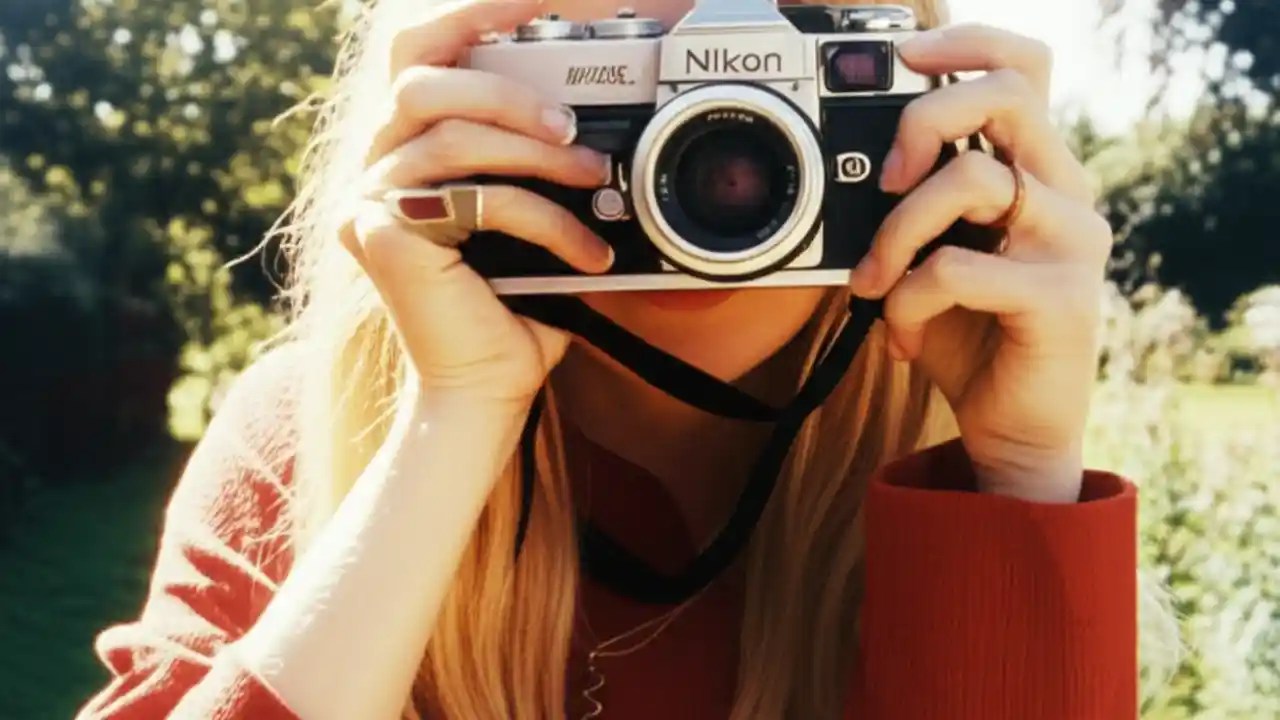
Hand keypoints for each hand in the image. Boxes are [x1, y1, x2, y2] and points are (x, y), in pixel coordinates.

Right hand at [342, 0, 613, 408]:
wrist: (486, 387)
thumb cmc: (512, 304)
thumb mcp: (531, 214)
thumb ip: (538, 158)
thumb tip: (596, 114)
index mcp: (406, 146)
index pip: (422, 52)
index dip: (476, 13)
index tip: (545, 0)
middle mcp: (376, 164)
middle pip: (423, 80)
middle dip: (508, 91)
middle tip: (572, 125)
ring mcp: (369, 198)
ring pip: (451, 135)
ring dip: (537, 153)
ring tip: (593, 179)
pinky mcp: (379, 237)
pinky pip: (472, 199)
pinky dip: (542, 219)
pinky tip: (587, 253)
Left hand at [850, 25, 1111, 502]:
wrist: (1010, 433)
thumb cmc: (967, 338)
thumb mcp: (928, 259)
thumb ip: (911, 208)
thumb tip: (853, 171)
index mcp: (1035, 172)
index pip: (1024, 70)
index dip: (969, 44)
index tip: (907, 53)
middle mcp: (1065, 194)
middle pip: (1005, 97)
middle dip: (924, 118)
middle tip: (884, 178)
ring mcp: (1072, 243)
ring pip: (971, 180)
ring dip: (895, 233)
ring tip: (872, 285)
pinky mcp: (1063, 299)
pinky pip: (957, 270)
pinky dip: (906, 301)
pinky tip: (901, 337)